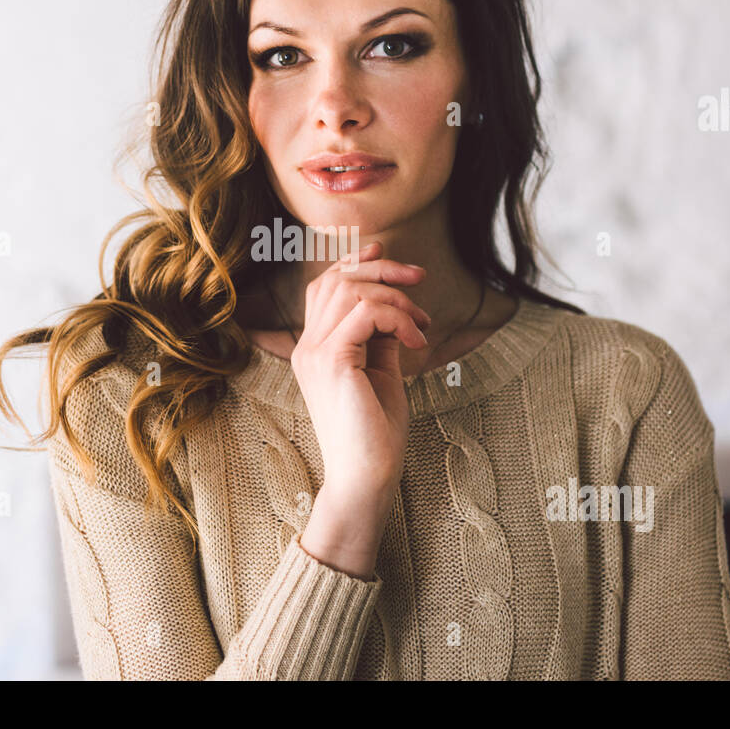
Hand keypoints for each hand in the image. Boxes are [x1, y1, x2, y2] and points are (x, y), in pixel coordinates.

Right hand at [288, 241, 430, 497]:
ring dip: (396, 296)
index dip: (353, 261)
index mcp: (314, 348)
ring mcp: (315, 353)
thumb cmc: (376, 432)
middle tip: (420, 279)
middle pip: (337, 278)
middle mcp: (307, 346)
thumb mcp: (382, 372)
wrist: (366, 476)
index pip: (324, 286)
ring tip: (421, 322)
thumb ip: (381, 337)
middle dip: (383, 269)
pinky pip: (366, 312)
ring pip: (351, 289)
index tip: (385, 252)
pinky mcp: (333, 361)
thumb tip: (397, 304)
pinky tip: (417, 339)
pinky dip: (398, 317)